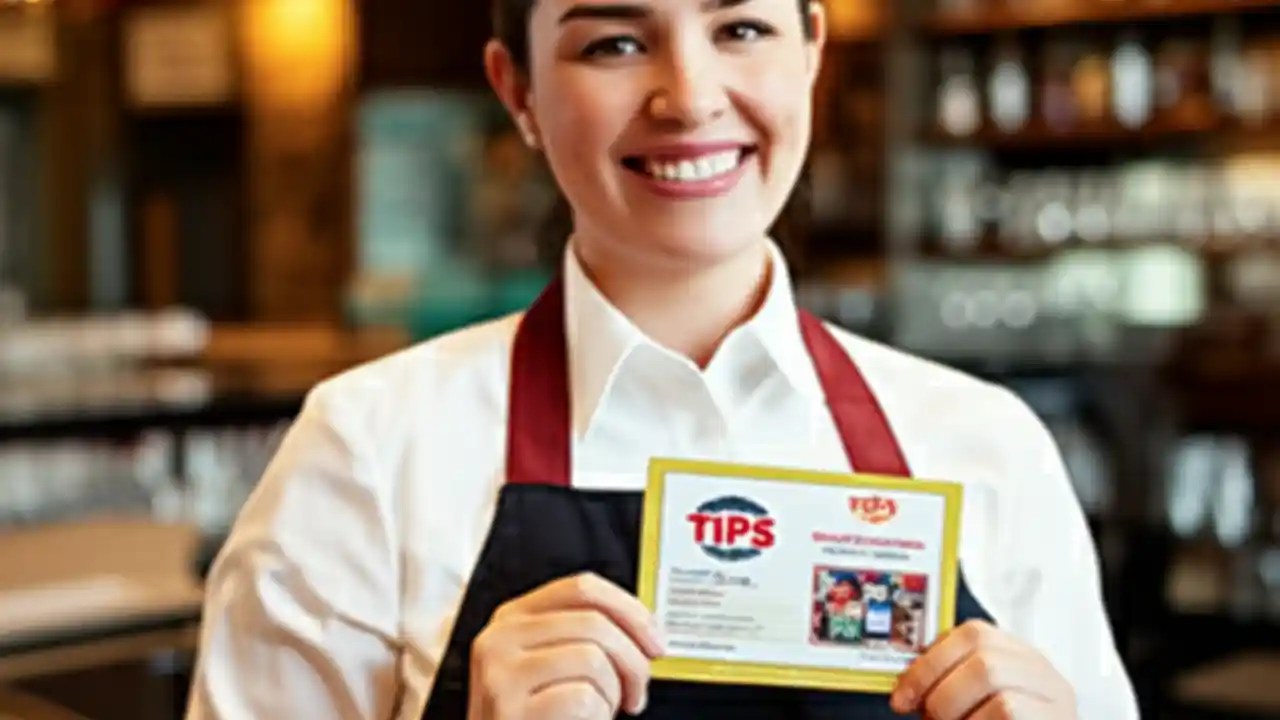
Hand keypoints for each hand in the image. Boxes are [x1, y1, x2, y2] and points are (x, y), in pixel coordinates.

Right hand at [468, 573, 664, 719]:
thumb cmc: (535, 715)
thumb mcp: (549, 664)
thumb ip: (581, 636)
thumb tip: (643, 630)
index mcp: (512, 618)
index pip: (582, 587)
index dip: (630, 610)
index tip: (655, 640)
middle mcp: (500, 639)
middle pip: (594, 623)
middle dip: (633, 661)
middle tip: (637, 691)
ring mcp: (501, 674)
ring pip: (592, 659)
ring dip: (612, 694)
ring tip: (601, 711)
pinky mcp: (509, 710)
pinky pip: (583, 698)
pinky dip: (598, 715)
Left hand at [890, 620, 1076, 718]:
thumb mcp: (977, 700)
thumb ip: (952, 684)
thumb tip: (906, 687)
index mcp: (1016, 653)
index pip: (973, 634)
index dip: (929, 663)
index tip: (902, 697)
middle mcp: (1039, 668)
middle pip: (982, 656)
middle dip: (941, 691)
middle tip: (928, 717)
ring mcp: (1054, 695)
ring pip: (992, 677)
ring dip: (956, 709)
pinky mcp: (1055, 718)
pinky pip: (1007, 711)